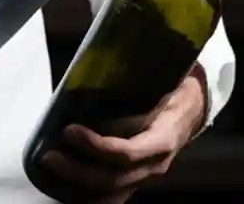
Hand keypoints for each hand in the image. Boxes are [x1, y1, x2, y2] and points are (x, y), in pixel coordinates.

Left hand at [40, 72, 206, 203]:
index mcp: (163, 136)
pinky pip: (113, 196)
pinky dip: (88, 196)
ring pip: (112, 192)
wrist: (194, 104)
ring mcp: (146, 174)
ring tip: (50, 167)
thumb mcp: (163, 75)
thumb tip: (93, 53)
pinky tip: (64, 186)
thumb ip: (134, 72)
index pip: (128, 152)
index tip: (70, 129)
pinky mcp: (137, 178)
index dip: (96, 146)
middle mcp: (155, 162)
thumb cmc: (173, 84)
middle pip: (114, 178)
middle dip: (77, 170)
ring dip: (78, 185)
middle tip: (49, 154)